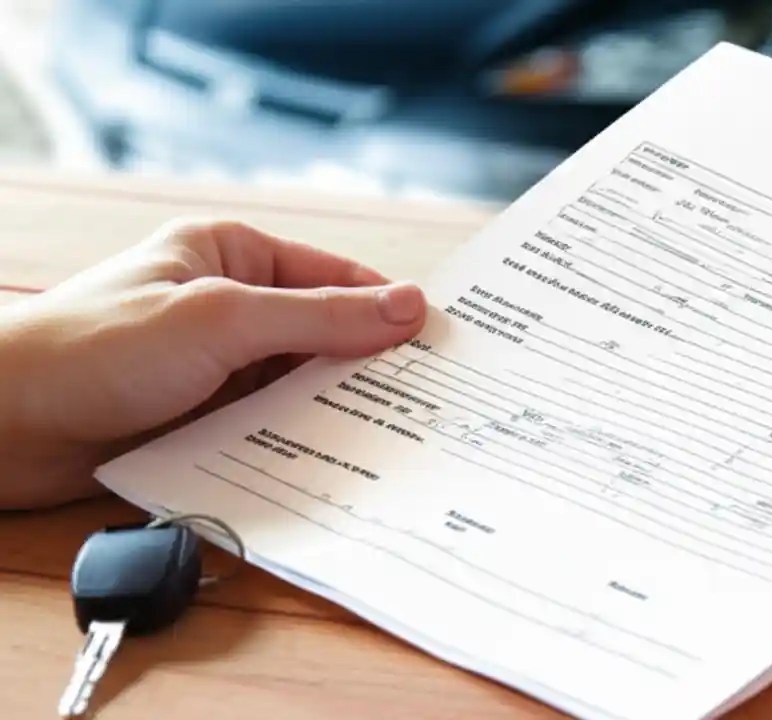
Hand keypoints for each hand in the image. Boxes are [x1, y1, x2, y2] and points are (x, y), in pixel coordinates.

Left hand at [0, 220, 426, 509]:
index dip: (389, 309)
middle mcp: (229, 306)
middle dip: (368, 367)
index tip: (442, 346)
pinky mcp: (203, 417)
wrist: (0, 425)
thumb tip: (408, 307)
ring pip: (300, 386)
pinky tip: (335, 463)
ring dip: (334, 411)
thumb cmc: (91, 348)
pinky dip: (300, 442)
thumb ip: (318, 316)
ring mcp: (216, 365)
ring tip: (394, 440)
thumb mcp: (220, 320)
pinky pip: (271, 426)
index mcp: (232, 255)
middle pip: (324, 334)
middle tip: (430, 402)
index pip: (336, 276)